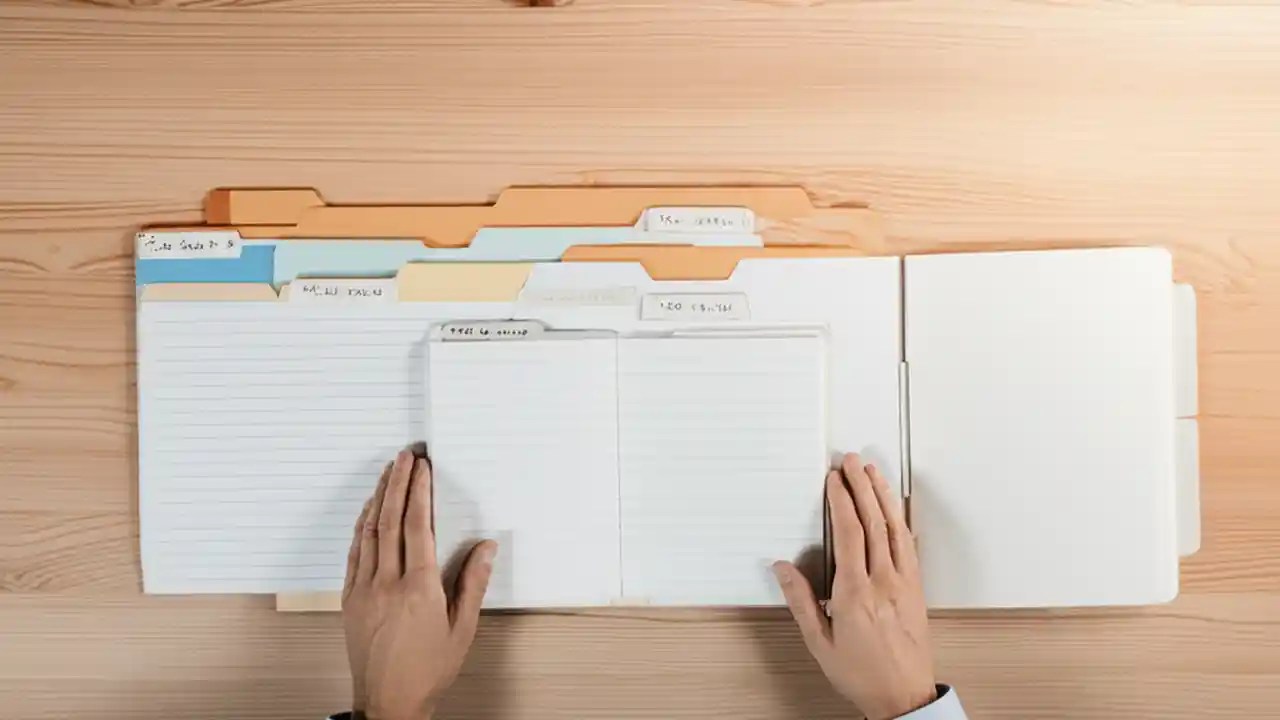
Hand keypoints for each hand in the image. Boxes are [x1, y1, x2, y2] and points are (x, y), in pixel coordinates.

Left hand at [343, 449, 497, 719]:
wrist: (388, 701)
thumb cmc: (428, 670)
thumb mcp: (462, 629)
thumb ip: (472, 583)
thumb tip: (485, 546)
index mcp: (420, 589)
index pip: (417, 527)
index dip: (419, 492)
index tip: (422, 469)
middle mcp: (388, 583)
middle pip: (390, 521)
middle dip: (396, 483)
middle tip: (403, 457)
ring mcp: (365, 590)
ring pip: (369, 532)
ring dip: (377, 498)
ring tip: (386, 474)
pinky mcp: (350, 598)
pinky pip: (354, 553)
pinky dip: (361, 527)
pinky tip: (368, 512)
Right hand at [773, 453, 936, 719]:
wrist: (903, 697)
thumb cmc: (862, 674)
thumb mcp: (819, 642)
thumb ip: (801, 601)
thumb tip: (783, 568)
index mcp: (856, 594)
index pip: (850, 534)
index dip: (842, 501)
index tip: (834, 480)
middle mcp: (884, 583)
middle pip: (874, 522)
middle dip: (862, 486)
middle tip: (852, 461)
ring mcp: (905, 584)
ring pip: (895, 529)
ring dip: (884, 497)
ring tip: (874, 473)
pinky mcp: (917, 590)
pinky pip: (910, 547)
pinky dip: (901, 521)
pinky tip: (895, 510)